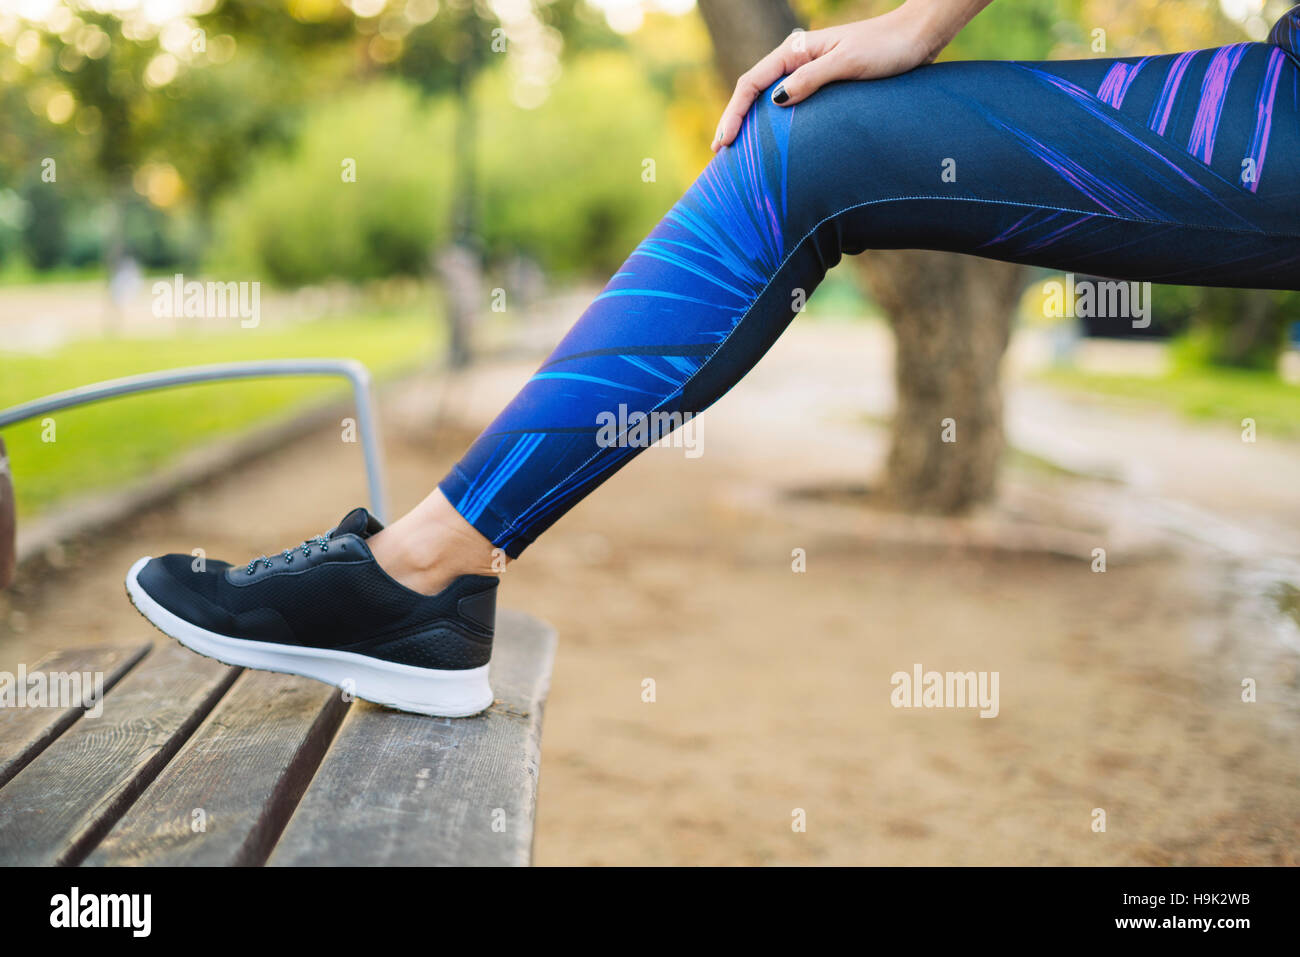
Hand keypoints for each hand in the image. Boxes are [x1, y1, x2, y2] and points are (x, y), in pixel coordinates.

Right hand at [711, 0, 990, 151]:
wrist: (918, 38)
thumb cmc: (886, 48)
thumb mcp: (847, 63)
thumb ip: (811, 79)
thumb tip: (775, 101)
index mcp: (797, 52)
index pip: (751, 83)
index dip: (733, 113)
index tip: (724, 142)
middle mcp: (799, 62)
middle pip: (755, 94)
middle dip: (735, 122)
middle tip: (720, 154)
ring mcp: (811, 74)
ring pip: (771, 102)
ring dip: (753, 126)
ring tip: (739, 155)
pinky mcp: (826, 87)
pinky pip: (792, 108)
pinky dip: (776, 127)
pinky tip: (774, 146)